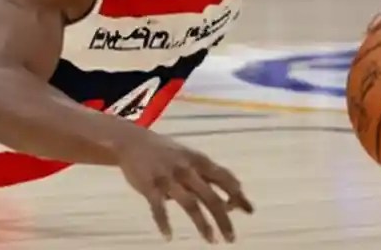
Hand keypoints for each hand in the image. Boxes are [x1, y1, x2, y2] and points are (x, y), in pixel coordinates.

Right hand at [117, 131, 252, 242]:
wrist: (131, 141)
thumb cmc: (166, 153)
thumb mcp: (189, 157)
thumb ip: (207, 176)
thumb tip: (231, 201)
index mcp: (198, 160)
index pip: (225, 178)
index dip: (238, 195)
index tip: (249, 211)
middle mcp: (186, 169)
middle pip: (211, 197)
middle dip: (224, 219)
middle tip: (232, 238)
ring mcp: (168, 177)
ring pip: (190, 204)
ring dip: (203, 224)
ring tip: (212, 240)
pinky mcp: (149, 185)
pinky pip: (158, 208)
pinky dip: (164, 223)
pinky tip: (168, 236)